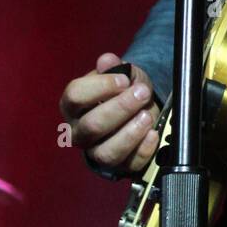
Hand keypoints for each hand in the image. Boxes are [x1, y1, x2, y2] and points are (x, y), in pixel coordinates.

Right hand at [60, 52, 159, 175]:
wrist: (135, 111)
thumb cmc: (122, 91)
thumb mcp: (121, 74)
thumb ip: (114, 67)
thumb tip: (107, 60)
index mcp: (73, 105)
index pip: (75, 96)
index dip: (101, 87)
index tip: (124, 80)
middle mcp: (79, 132)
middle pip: (92, 125)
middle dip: (121, 108)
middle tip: (142, 93)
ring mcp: (96, 152)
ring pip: (106, 152)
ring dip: (130, 133)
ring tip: (147, 116)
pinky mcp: (117, 166)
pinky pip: (128, 165)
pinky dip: (143, 150)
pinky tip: (153, 134)